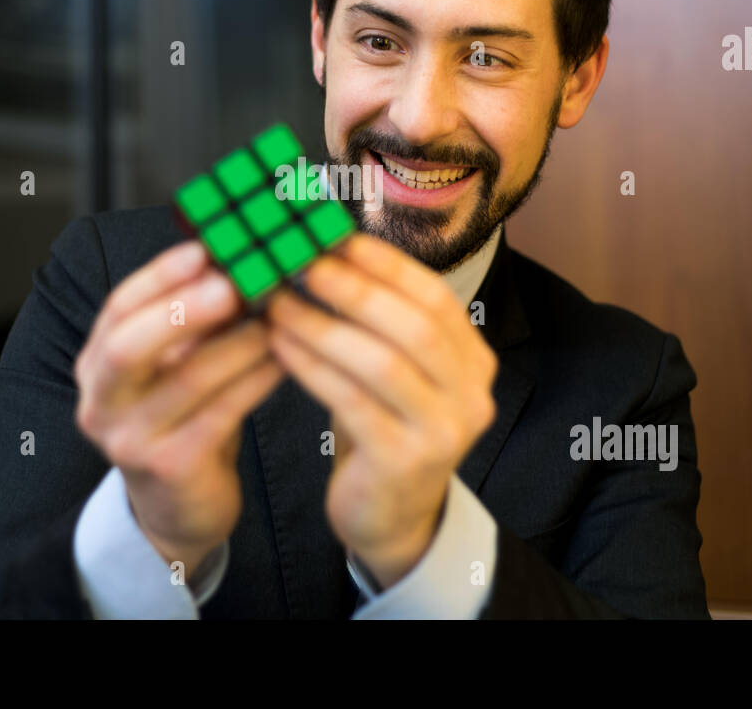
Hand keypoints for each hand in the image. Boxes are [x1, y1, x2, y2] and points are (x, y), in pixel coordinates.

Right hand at [74, 239, 285, 578]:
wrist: (178, 508)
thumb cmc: (181, 420)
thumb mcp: (172, 367)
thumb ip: (191, 322)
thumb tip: (237, 259)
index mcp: (96, 364)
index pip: (118, 309)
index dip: (159, 276)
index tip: (203, 249)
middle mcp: (101, 402)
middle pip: (128, 346)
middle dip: (183, 309)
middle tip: (234, 282)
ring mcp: (130, 439)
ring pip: (186, 379)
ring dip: (238, 341)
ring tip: (276, 318)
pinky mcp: (170, 468)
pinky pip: (221, 413)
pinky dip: (255, 380)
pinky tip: (283, 360)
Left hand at [266, 233, 497, 589]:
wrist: (391, 515)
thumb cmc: (383, 424)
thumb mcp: (394, 370)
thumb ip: (378, 320)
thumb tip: (326, 248)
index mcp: (473, 360)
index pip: (434, 297)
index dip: (385, 263)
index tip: (336, 236)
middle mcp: (472, 394)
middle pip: (414, 326)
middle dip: (355, 289)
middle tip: (302, 263)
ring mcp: (444, 431)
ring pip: (383, 364)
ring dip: (324, 326)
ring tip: (278, 303)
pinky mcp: (405, 462)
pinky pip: (353, 403)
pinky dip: (313, 368)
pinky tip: (280, 346)